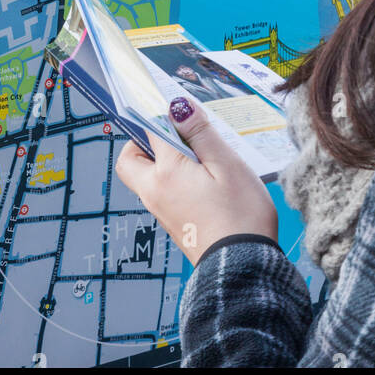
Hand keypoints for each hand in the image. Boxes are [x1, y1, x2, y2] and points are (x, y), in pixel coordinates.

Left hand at [115, 96, 278, 266]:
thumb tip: (178, 107)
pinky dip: (172, 180)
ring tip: (198, 158)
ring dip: (162, 161)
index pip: (150, 130)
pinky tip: (203, 181)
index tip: (180, 112)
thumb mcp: (227, 164)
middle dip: (146, 141)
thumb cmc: (240, 216)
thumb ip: (200, 133)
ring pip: (145, 176)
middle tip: (177, 136)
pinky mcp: (172, 223)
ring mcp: (160, 210)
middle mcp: (154, 192)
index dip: (163, 115)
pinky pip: (160, 192)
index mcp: (165, 173)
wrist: (243, 267)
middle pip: (131, 158)